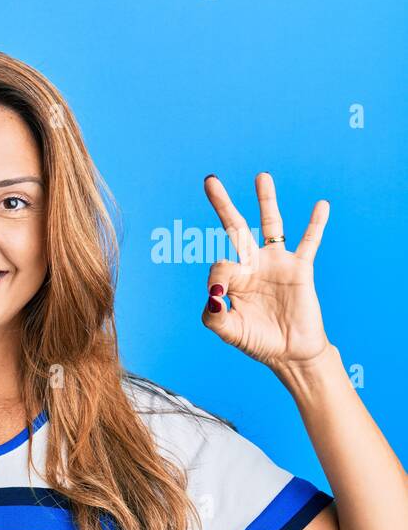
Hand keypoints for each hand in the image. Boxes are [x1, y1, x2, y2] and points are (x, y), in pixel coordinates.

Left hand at [201, 172, 331, 373]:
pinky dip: (316, 224)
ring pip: (271, 224)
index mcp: (232, 279)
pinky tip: (321, 205)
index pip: (219, 265)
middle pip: (235, 228)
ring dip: (266, 200)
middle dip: (223, 204)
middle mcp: (252, 265)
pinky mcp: (300, 268)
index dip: (219, 278)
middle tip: (210, 181)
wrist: (290, 353)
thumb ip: (213, 315)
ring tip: (261, 176)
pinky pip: (309, 241)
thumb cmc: (257, 341)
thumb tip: (214, 294)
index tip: (222, 296)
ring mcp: (276, 263)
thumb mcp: (228, 332)